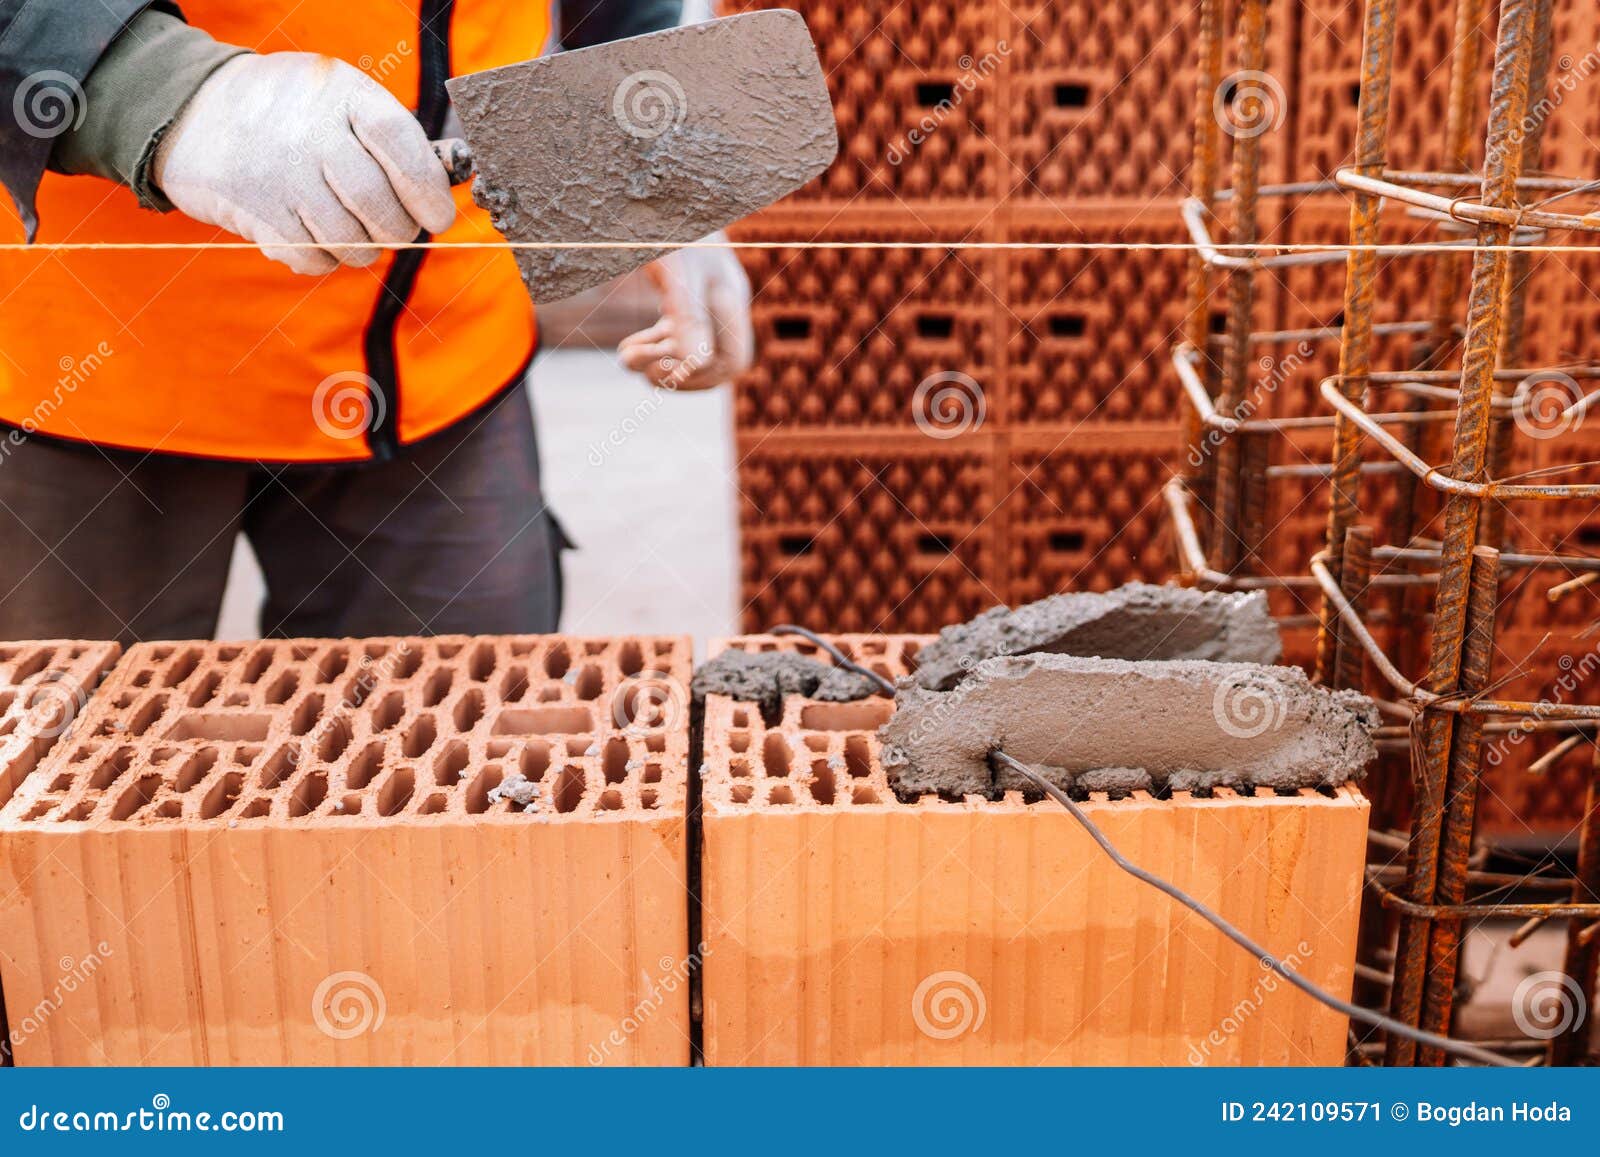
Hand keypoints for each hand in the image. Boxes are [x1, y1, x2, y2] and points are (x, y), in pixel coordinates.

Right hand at [153, 53, 455, 274]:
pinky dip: (322, 258)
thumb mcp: (342, 100)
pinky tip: (310, 230)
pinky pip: (314, 259)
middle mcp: (309, 131)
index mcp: (343, 95)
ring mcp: (278, 173)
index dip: (428, 191)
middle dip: (397, 230)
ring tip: (346, 223)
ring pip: (351, 242)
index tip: (438, 216)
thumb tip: (449, 189)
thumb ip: (394, 140)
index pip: (402, 146)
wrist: (196, 113)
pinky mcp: (254, 210)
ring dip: (360, 247)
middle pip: (379, 206)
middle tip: (393, 227)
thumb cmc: (294, 114)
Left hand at [618, 237, 753, 390]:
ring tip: (627, 354)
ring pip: (694, 361)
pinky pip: (677, 347)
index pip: (735, 359)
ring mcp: (702, 305)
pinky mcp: (681, 303)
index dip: (703, 371)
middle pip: (716, 367)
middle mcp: (720, 304)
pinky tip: (629, 348)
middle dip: (676, 373)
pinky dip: (653, 355)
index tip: (664, 358)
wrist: (649, 189)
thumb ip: (687, 316)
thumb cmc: (663, 225)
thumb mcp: (673, 270)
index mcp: (729, 295)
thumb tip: (695, 365)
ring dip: (659, 367)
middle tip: (640, 361)